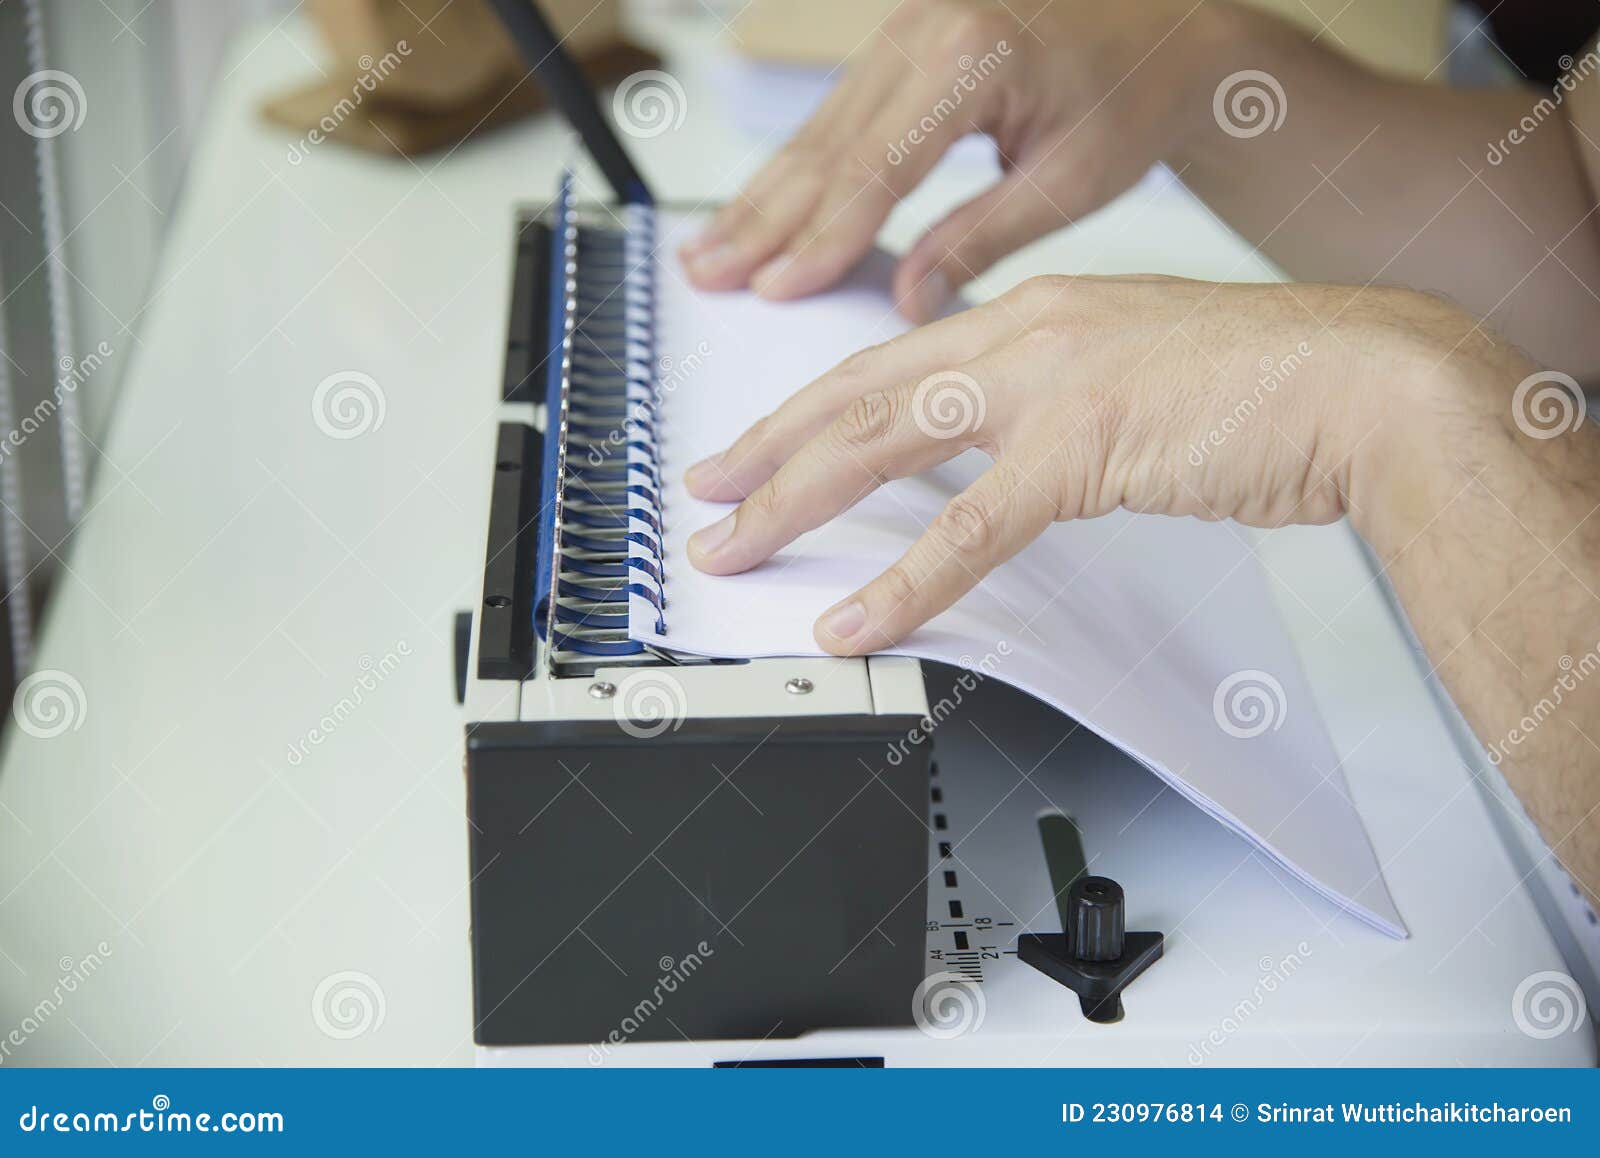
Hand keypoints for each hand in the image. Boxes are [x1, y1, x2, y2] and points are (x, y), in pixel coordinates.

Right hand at [678, 0, 1232, 319]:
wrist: (1168, 28)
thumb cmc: (1134, 93)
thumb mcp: (1068, 181)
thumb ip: (979, 239)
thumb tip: (908, 301)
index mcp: (973, 55)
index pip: (877, 167)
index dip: (823, 236)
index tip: (777, 288)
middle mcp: (927, 27)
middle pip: (827, 145)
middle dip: (764, 220)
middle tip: (709, 276)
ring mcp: (908, 28)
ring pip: (817, 130)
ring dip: (761, 198)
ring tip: (706, 253)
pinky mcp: (903, 41)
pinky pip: (835, 117)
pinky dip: (793, 171)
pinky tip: (756, 208)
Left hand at [682, 276, 1464, 653]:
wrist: (1364, 383)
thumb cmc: (1266, 390)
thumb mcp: (1134, 382)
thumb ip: (1058, 411)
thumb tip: (1002, 467)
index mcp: (1035, 315)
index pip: (890, 361)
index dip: (810, 409)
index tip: (757, 448)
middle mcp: (1027, 332)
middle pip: (858, 392)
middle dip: (768, 450)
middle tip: (705, 498)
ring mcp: (1050, 383)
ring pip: (884, 444)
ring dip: (795, 502)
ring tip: (734, 548)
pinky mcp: (1085, 446)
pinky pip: (968, 526)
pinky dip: (902, 580)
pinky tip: (853, 618)